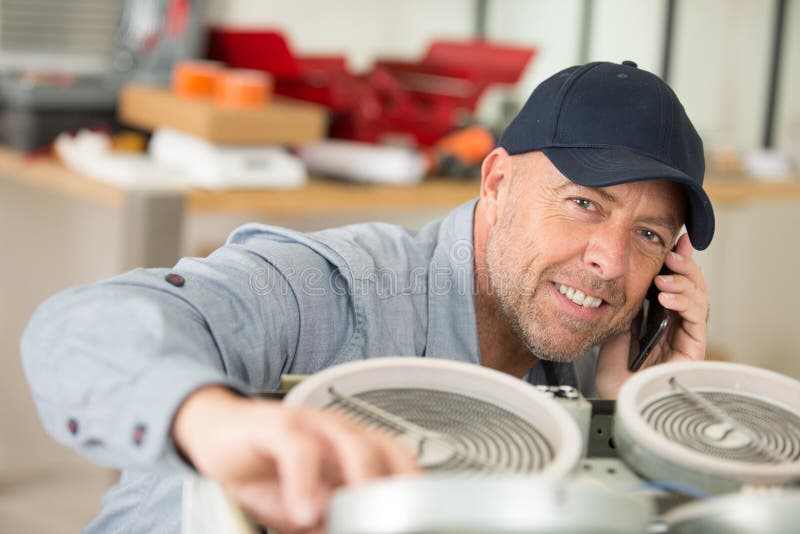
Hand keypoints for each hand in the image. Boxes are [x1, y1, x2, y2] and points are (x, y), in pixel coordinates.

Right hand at [172, 386, 419, 532]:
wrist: (216, 435)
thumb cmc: (267, 470)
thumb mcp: (303, 507)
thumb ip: (327, 522)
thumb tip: (348, 533)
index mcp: (357, 447)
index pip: (400, 461)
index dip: (415, 488)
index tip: (422, 520)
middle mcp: (341, 430)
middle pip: (386, 450)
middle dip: (399, 490)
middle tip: (400, 523)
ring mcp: (311, 423)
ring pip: (351, 442)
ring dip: (362, 482)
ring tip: (362, 523)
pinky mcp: (275, 424)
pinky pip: (297, 448)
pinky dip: (305, 481)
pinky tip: (303, 511)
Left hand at [595, 233, 707, 397]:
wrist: (616, 399)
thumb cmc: (614, 372)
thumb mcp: (614, 327)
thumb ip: (627, 305)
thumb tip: (629, 275)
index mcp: (659, 317)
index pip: (674, 283)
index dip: (677, 261)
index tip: (675, 241)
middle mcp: (677, 325)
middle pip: (692, 287)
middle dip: (685, 266)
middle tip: (673, 252)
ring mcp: (686, 337)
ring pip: (699, 298)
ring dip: (684, 282)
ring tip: (664, 278)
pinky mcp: (693, 350)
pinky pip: (697, 320)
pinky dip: (685, 303)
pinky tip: (668, 297)